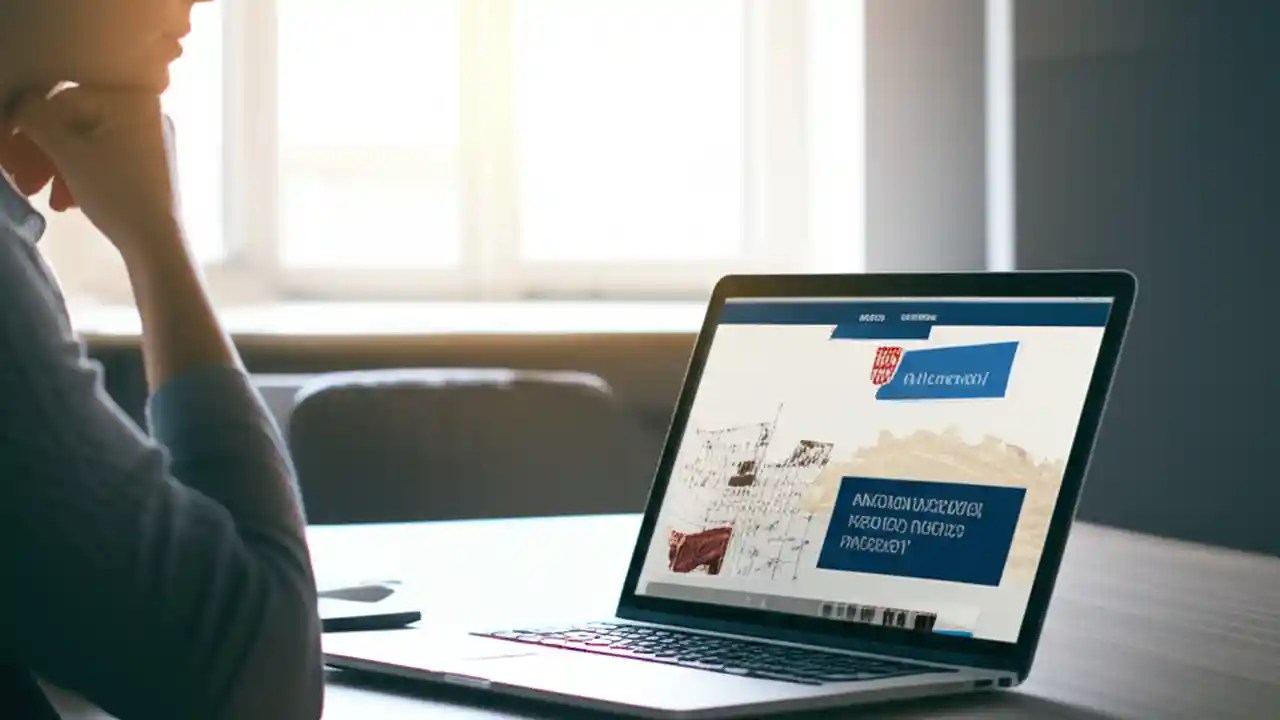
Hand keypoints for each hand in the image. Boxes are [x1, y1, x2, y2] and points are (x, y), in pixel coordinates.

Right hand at [9, 86, 184, 261]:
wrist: (156, 242)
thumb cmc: (114, 191)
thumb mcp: (68, 153)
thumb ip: (37, 120)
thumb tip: (20, 100)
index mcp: (132, 98)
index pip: (65, 101)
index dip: (30, 124)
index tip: (9, 148)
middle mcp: (146, 111)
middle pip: (77, 124)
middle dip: (41, 152)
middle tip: (21, 177)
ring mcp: (151, 139)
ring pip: (88, 144)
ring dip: (56, 167)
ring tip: (36, 192)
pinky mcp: (150, 165)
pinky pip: (107, 159)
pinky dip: (81, 175)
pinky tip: (64, 201)